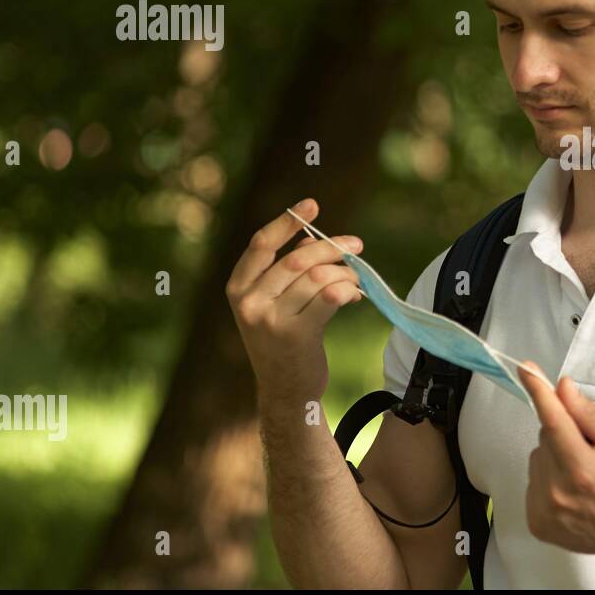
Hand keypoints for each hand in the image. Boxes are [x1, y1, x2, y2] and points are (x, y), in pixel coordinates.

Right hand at [225, 198, 363, 403]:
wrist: (286, 390)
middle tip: (356, 245)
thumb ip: (289, 271)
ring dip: (344, 272)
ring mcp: (270, 321)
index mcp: (238, 288)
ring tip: (356, 278)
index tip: (312, 204)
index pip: (260, 244)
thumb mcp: (275, 303)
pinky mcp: (295, 336)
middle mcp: (249, 303)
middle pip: (296, 260)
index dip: (286, 222)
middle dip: (331, 248)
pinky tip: (355, 294)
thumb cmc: (284, 338)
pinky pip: (328, 298)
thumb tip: (315, 239)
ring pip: (316, 278)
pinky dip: (347, 290)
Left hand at [517, 362, 594, 563]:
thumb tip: (563, 389)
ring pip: (537, 459)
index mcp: (582, 469)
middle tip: (589, 449)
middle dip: (562, 433)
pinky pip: (533, 482)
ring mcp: (543, 511)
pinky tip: (571, 491)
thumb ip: (590, 415)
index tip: (525, 368)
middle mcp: (557, 492)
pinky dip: (548, 479)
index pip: (554, 422)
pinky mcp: (536, 523)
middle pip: (544, 438)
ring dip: (554, 457)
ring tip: (582, 475)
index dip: (539, 393)